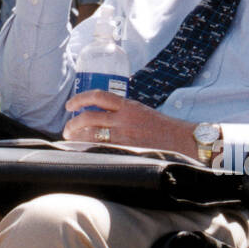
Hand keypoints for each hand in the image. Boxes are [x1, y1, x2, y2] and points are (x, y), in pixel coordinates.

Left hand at [62, 90, 192, 154]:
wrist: (181, 139)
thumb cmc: (161, 127)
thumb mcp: (140, 111)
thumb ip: (121, 112)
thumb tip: (98, 116)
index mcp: (127, 105)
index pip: (98, 96)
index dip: (80, 99)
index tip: (70, 105)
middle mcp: (124, 118)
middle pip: (89, 117)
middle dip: (73, 124)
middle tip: (67, 130)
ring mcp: (125, 135)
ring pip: (92, 134)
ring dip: (78, 138)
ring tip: (72, 141)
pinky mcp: (127, 150)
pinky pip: (102, 149)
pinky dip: (90, 149)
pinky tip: (84, 151)